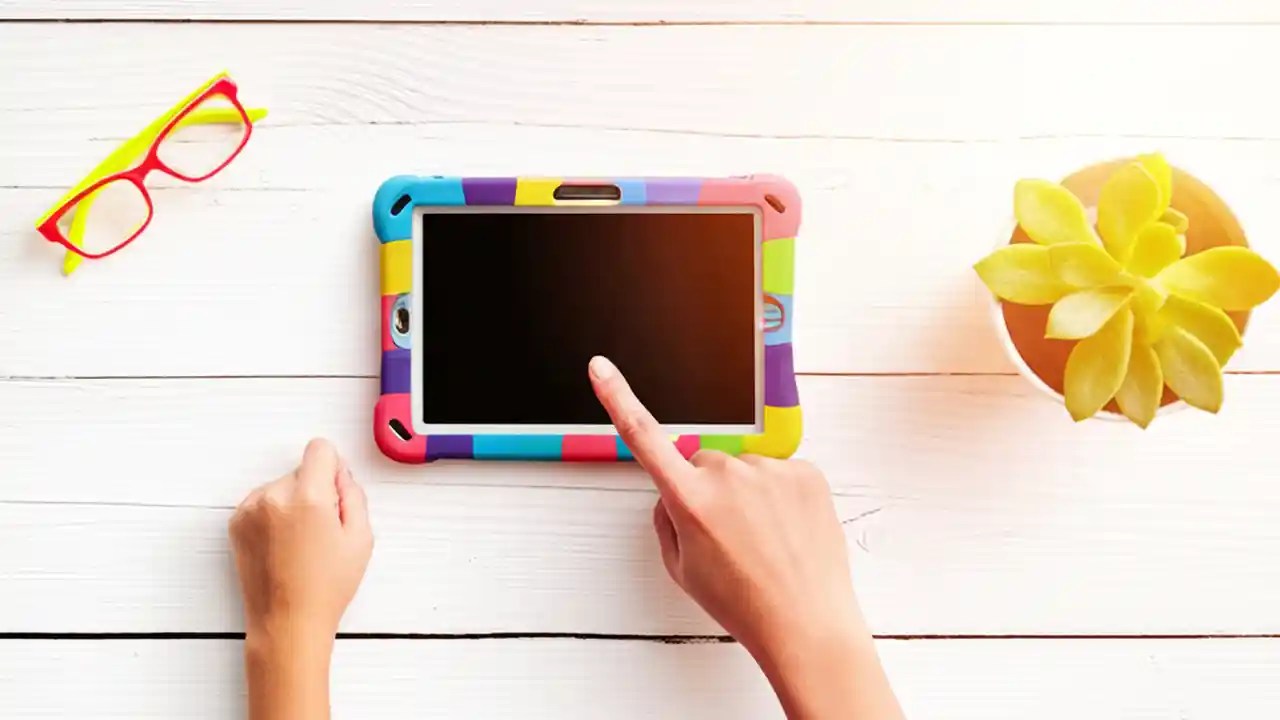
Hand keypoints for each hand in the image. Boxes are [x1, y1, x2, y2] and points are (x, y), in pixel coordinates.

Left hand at [229, 438, 372, 643]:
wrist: (286, 623)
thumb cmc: (326, 588)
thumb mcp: (361, 538)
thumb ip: (354, 495)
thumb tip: (340, 475)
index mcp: (308, 497)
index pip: (319, 449)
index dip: (334, 468)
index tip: (336, 495)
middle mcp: (273, 497)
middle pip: (302, 470)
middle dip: (315, 490)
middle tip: (323, 531)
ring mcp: (250, 509)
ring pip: (282, 486)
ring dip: (293, 502)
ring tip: (301, 543)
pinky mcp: (236, 523)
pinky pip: (263, 502)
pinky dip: (274, 515)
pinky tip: (284, 546)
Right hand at [589, 356, 901, 719]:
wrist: (806, 622)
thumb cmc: (744, 603)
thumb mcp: (682, 568)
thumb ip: (667, 520)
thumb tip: (672, 495)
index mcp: (690, 499)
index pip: (643, 437)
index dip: (618, 398)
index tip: (601, 368)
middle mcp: (728, 476)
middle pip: (703, 463)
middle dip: (707, 489)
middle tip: (728, 537)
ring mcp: (770, 470)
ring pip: (744, 470)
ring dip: (747, 495)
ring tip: (763, 541)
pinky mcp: (805, 471)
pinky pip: (778, 473)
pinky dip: (779, 497)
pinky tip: (786, 532)